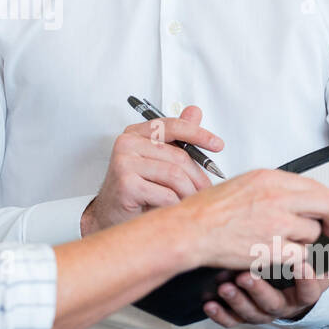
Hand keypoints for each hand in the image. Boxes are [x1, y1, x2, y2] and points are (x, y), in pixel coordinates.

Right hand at [80, 106, 222, 235]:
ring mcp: (124, 162)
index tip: (218, 144)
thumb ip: (177, 139)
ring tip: (189, 203)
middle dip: (198, 177)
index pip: (173, 126)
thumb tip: (195, 111)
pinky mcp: (126, 183)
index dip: (198, 134)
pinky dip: (175, 205)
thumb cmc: (136, 190)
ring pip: (175, 176)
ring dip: (188, 193)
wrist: (111, 216)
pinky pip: (166, 194)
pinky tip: (172, 210)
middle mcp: (127, 143)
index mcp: (136, 133)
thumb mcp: (158, 162)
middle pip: (178, 156)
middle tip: (205, 191)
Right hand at [178, 168, 328, 271]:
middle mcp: (277, 197)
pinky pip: (301, 255)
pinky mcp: (274, 248)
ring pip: (313, 232)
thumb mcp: (243, 183)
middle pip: (326, 205)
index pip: (316, 185)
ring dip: (304, 240)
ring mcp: (277, 223)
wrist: (191, 229)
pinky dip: (293, 258)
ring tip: (284, 240)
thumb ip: (273, 188)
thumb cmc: (209, 210)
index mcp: (269, 178)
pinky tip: (278, 254)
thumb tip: (299, 195)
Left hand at [204, 246, 328, 326]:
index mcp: (303, 293)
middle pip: (274, 305)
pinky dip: (220, 313)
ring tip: (225, 284)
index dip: (305, 280)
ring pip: (251, 313)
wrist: (289, 287)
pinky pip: (231, 320)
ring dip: (237, 300)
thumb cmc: (304, 273)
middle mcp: (283, 304)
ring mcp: (262, 309)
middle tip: (246, 275)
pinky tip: (210, 302)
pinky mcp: (243, 312)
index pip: (308, 292)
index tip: (299, 265)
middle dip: (259, 291)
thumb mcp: (327, 265)